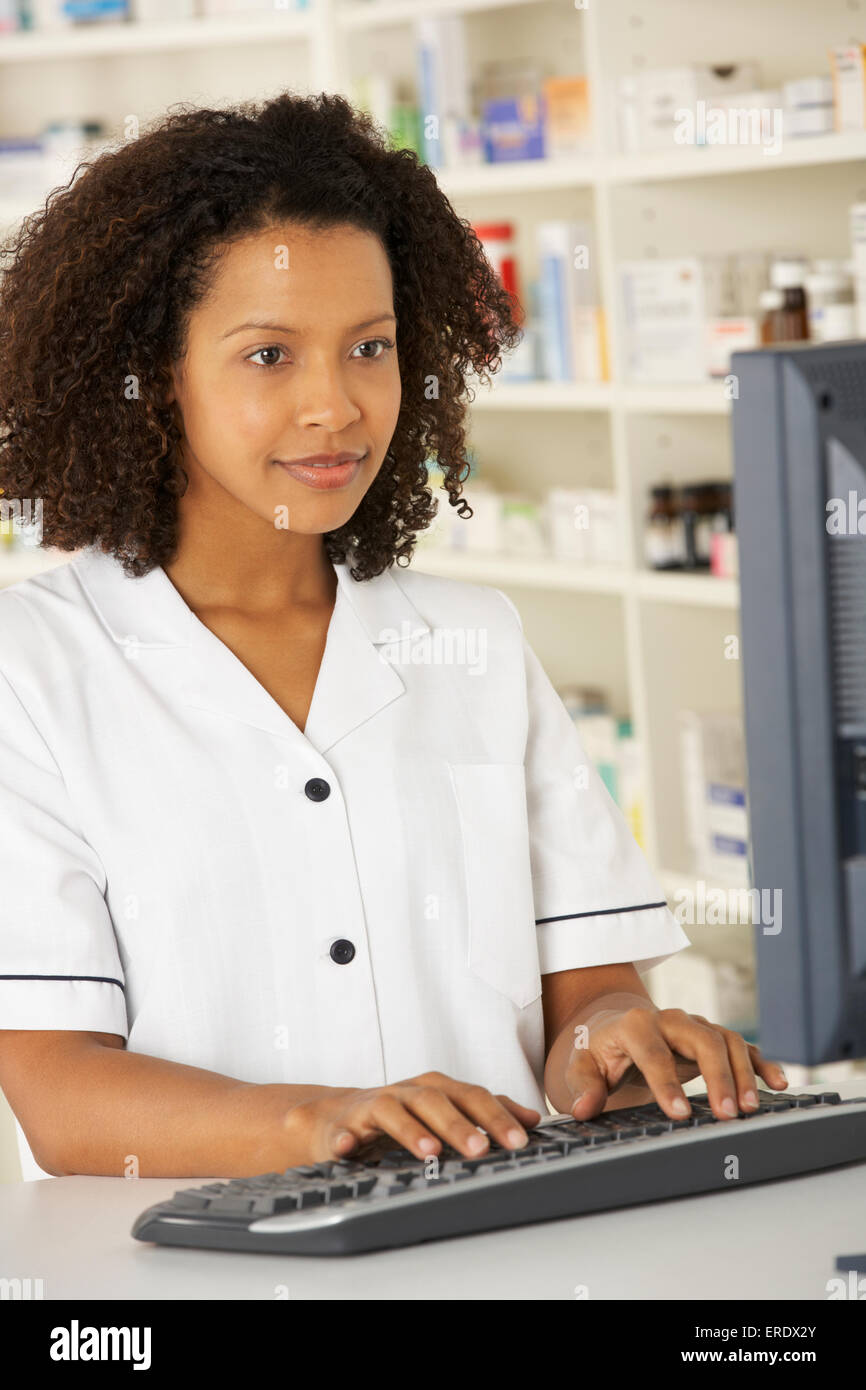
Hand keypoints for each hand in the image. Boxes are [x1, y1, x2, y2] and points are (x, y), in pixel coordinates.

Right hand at [288, 1071, 541, 1163]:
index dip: (496, 1117)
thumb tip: (532, 1119)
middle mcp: (406, 1092)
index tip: (521, 1140)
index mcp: (435, 1089)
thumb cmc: (401, 1115)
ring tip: (430, 1152)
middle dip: (460, 1125)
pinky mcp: (342, 1126)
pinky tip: (347, 1150)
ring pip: (392, 1112)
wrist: (337, 1116)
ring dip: (411, 1131)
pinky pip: (341, 1132)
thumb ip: (486, 1112)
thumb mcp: (445, 1109)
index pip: (471, 1097)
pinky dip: (343, 1140)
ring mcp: (373, 1106)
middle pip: (435, 1101)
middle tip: (482, 1150)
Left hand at [566, 1005, 787, 1121]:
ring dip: (743, 1073)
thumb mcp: (583, 1065)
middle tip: (727, 1114)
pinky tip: (778, 1083)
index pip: (654, 1052)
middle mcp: (670, 1020)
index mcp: (636, 1025)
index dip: (667, 1082)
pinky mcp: (712, 1038)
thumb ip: (584, 1084)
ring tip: (750, 1108)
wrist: (615, 1029)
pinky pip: (743, 1046)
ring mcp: (695, 1027)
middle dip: (717, 1076)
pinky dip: (761, 1062)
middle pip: (703, 1040)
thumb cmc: (601, 1051)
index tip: (680, 1112)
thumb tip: (584, 1108)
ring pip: (727, 1041)